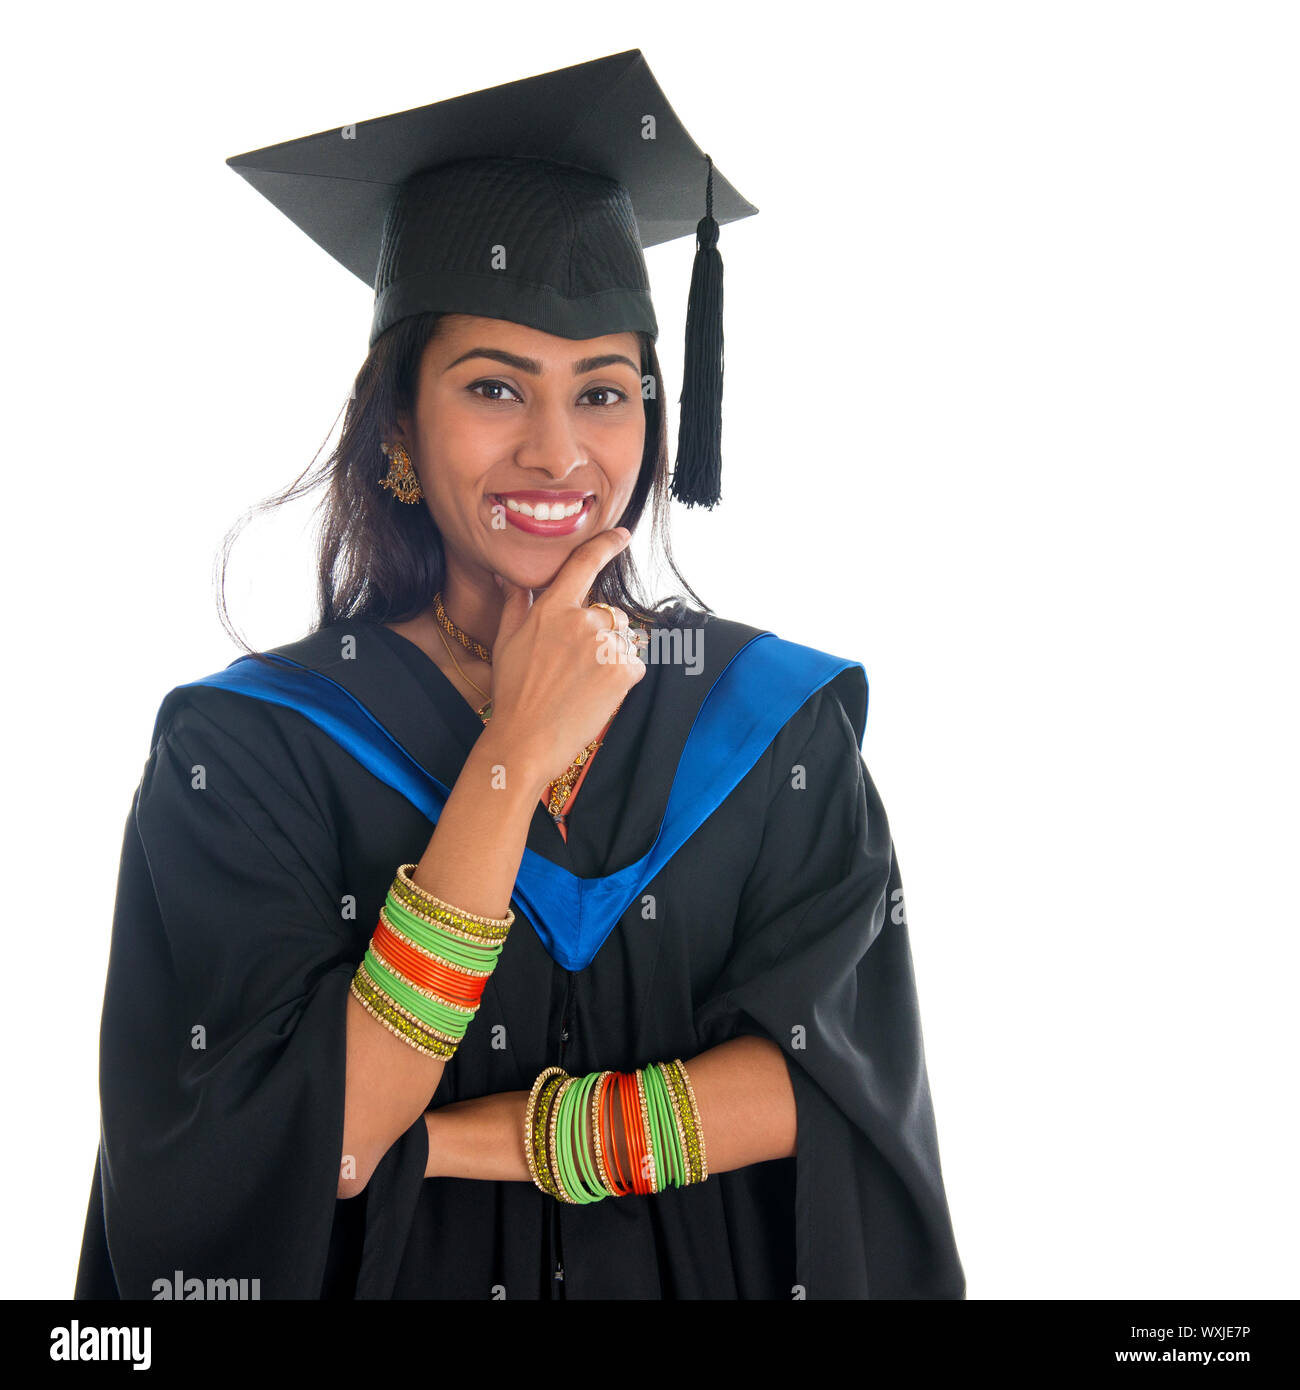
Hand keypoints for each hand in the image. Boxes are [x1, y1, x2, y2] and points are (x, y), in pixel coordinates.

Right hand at [484, 528, 645, 792]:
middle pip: (610, 614)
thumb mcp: (506, 642)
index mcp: (552, 608)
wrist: (525, 740)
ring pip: (623, 640)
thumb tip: (509, 576)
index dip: (606, 545)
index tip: (622, 535)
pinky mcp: (624, 670)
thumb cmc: (512, 694)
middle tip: (574, 668)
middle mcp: (582, 620)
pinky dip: (621, 678)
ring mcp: (605, 645)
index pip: (584, 564)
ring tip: (583, 683)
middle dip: (601, 635)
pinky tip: (596, 693)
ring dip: (612, 656)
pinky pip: (634, 664)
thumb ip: (515, 603)